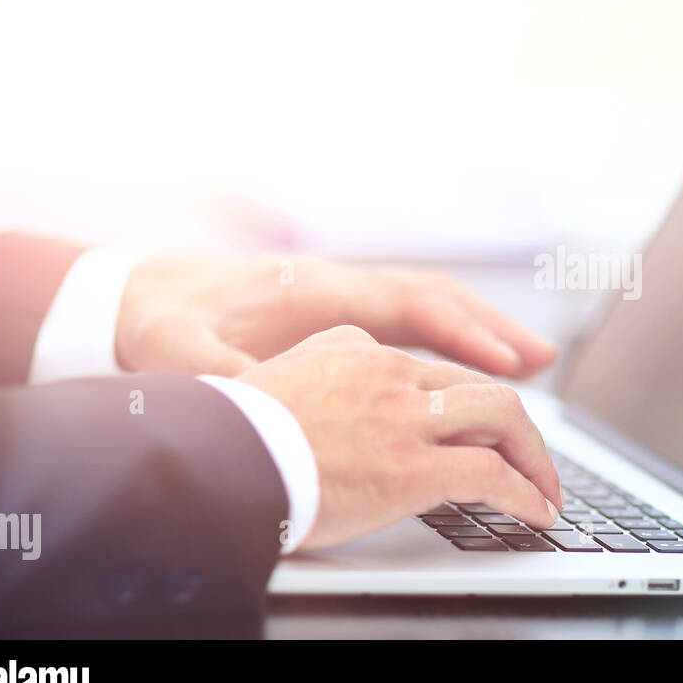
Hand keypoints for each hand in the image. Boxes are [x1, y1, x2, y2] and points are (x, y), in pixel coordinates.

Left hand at [116, 254, 556, 377]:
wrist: (138, 293)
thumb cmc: (163, 323)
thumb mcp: (181, 353)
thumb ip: (225, 375)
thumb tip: (264, 396)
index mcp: (315, 290)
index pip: (405, 304)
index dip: (459, 330)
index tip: (504, 361)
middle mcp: (340, 287)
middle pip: (434, 298)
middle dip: (492, 327)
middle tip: (544, 359)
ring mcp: (343, 297)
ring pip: (430, 305)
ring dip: (482, 329)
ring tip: (534, 361)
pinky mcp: (339, 314)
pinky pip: (412, 320)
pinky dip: (453, 336)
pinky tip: (475, 362)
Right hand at [236, 325, 562, 548]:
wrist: (210, 460)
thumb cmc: (232, 431)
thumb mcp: (281, 372)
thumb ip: (322, 362)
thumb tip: (344, 360)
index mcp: (361, 349)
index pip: (436, 372)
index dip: (468, 405)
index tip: (485, 429)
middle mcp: (392, 373)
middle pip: (482, 389)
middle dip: (520, 428)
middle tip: (533, 459)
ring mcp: (406, 418)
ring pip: (503, 419)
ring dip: (535, 458)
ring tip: (546, 489)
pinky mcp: (414, 466)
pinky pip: (493, 475)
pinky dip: (526, 494)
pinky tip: (536, 512)